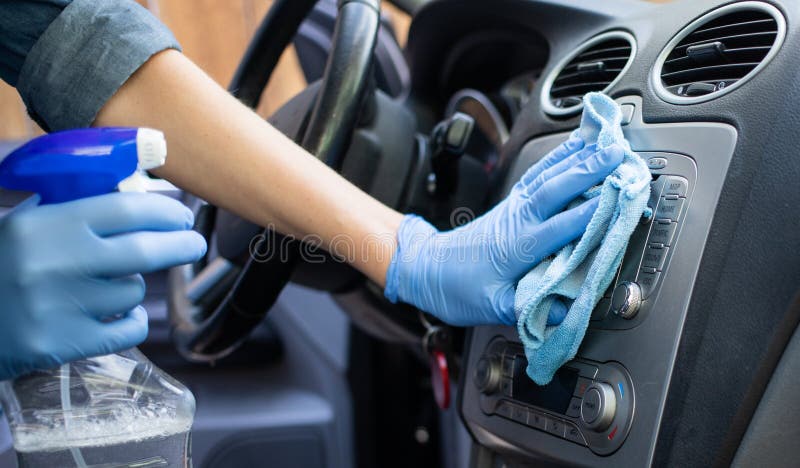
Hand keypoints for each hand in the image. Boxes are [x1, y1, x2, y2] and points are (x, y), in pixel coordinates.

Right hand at [0, 192, 206, 379]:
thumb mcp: (24, 222)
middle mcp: (56, 263)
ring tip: (110, 285)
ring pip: (133, 291)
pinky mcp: (62, 344)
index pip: (126, 209)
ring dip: (134, 286)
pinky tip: (117, 315)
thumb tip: (134, 189)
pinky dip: (131, 321)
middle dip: (180, 245)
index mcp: (46, 224)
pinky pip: (128, 329)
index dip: (165, 212)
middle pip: (145, 250)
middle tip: (192, 244)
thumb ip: (73, 206)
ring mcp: (60, 307)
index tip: (182, 216)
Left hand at [384, 137, 622, 325]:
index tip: (620, 202)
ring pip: (547, 176)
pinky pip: (538, 175)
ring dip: (576, 157)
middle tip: (618, 155)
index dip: (591, 214)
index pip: (560, 227)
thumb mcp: (490, 308)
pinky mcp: (511, 203)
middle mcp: (516, 220)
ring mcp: (513, 208)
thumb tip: (564, 311)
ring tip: (604, 140)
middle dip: (588, 170)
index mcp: (516, 247)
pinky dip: (559, 157)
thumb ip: (527, 308)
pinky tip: (576, 145)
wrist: (426, 268)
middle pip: (555, 189)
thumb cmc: (456, 289)